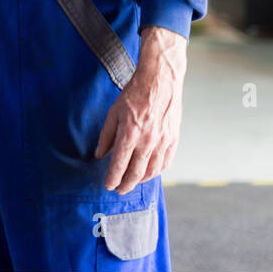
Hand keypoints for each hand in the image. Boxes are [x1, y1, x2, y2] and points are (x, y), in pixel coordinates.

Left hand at [94, 25, 186, 193]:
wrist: (160, 81)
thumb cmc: (134, 94)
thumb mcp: (113, 112)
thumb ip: (106, 136)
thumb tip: (99, 155)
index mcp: (130, 134)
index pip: (119, 164)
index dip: (112, 178)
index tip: (108, 186)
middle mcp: (148, 141)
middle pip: (136, 172)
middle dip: (125, 184)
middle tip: (118, 190)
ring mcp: (163, 142)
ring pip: (152, 171)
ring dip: (141, 180)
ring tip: (131, 183)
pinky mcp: (173, 140)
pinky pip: (165, 162)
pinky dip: (156, 171)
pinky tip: (149, 173)